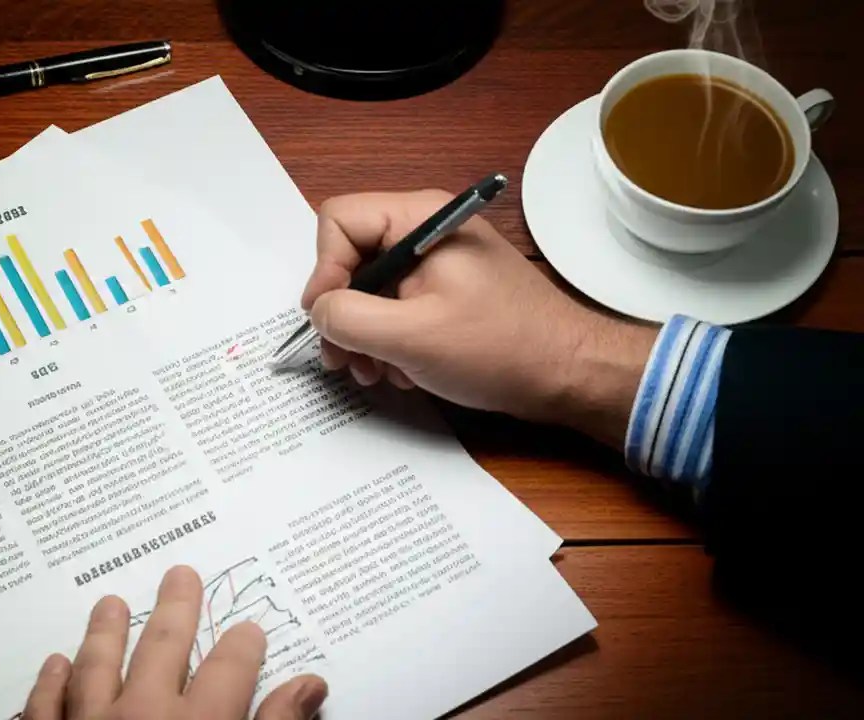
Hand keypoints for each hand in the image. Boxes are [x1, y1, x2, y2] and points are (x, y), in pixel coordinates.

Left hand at [21, 565, 327, 719]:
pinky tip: (54, 663)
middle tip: (180, 574)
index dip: (244, 644)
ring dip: (103, 632)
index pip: (231, 667)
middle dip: (176, 609)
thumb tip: (310, 688)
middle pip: (162, 646)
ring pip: (95, 665)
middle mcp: (142, 717)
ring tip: (110, 602)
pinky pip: (43, 709)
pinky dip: (49, 683)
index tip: (249, 629)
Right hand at [301, 190, 656, 447]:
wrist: (569, 373)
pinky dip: (390, 341)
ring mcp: (439, 262)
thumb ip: (349, 317)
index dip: (324, 272)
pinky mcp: (448, 292)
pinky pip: (397, 306)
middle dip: (342, 312)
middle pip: (351, 257)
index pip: (338, 221)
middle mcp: (426, 230)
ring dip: (363, 335)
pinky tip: (404, 371)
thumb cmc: (498, 349)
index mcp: (420, 219)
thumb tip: (319, 312)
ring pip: (371, 288)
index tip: (329, 321)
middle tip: (343, 360)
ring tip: (376, 372)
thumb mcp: (410, 336)